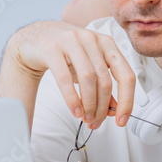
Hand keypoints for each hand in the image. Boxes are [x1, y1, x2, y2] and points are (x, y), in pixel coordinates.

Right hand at [9, 21, 135, 129]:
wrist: (34, 39)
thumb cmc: (65, 53)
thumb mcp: (88, 66)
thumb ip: (102, 85)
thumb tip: (115, 109)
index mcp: (107, 44)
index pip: (126, 74)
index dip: (127, 100)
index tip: (122, 120)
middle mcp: (92, 39)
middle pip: (105, 80)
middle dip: (102, 107)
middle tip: (96, 122)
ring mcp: (72, 41)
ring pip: (88, 78)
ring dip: (88, 104)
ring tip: (85, 118)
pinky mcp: (52, 48)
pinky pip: (65, 78)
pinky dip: (72, 98)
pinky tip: (75, 110)